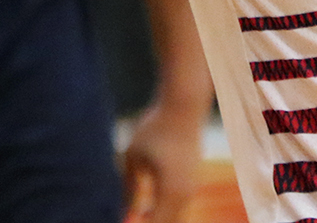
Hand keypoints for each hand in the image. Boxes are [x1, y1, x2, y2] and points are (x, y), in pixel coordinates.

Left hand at [119, 98, 203, 222]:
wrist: (185, 105)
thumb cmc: (156, 127)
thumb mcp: (134, 155)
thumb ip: (128, 185)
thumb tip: (122, 210)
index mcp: (170, 190)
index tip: (124, 222)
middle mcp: (186, 193)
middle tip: (128, 219)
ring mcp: (193, 187)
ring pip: (175, 217)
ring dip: (157, 220)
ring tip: (136, 216)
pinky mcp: (194, 179)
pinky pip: (179, 206)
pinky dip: (164, 211)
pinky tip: (146, 208)